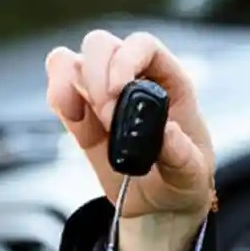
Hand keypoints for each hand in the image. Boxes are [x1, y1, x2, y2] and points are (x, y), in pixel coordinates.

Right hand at [45, 30, 215, 250]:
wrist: (159, 205)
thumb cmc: (183, 180)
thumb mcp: (193, 174)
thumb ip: (182, 155)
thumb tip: (167, 132)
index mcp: (171, 83)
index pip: (144, 46)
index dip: (126, 58)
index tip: (118, 91)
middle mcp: (135, 79)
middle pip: (102, 45)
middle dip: (96, 73)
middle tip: (106, 112)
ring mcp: (103, 94)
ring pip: (72, 60)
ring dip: (68, 81)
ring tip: (80, 115)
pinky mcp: (80, 116)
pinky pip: (59, 89)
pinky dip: (56, 95)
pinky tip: (72, 116)